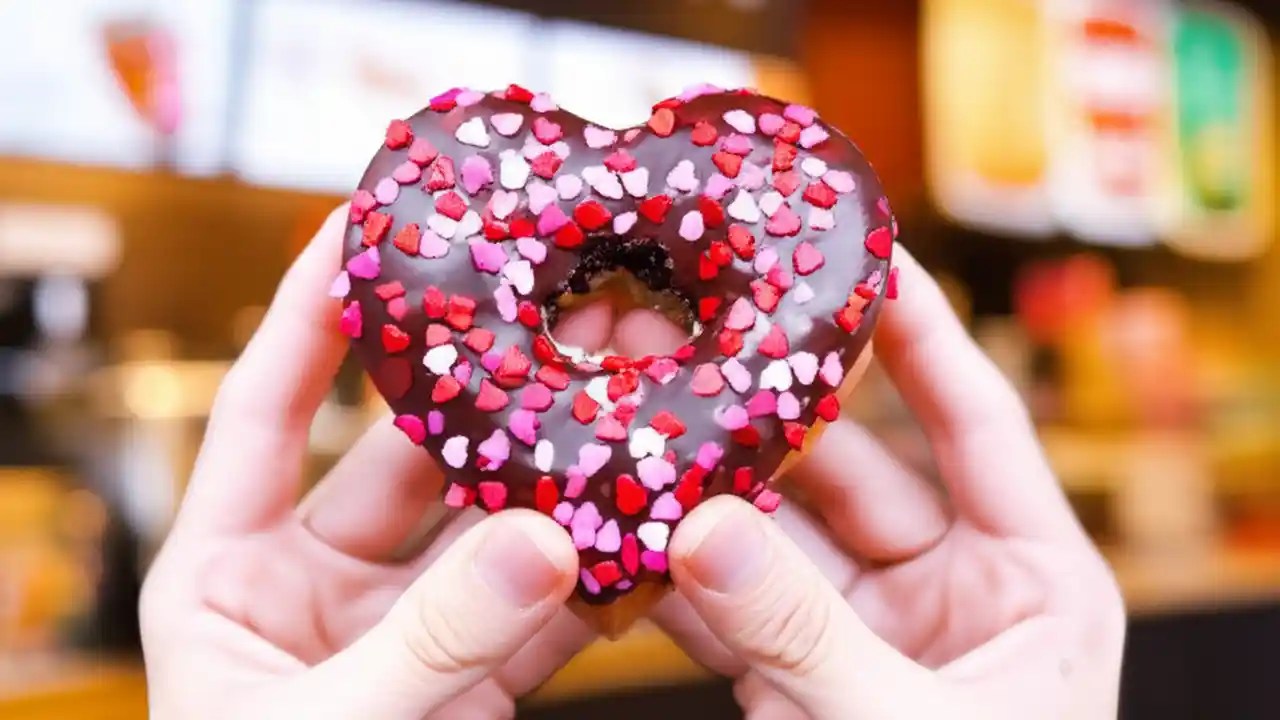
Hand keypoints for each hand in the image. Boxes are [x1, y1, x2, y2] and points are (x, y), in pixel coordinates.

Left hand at [141, 208, 597, 719]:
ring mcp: (397, 635)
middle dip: (489, 387)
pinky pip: (535, 616)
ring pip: (489, 530)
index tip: (374, 228)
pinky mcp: (465, 688)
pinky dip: (591, 577)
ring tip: (633, 397)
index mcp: (225, 578)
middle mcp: (310, 591)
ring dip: (557, 471)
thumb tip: (543, 539)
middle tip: (565, 313)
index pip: (267, 409)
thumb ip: (431, 642)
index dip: (314, 314)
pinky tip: (648, 526)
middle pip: (406, 457)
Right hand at [651, 249, 1125, 717]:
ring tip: (636, 405)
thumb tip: (700, 526)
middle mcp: (949, 590)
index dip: (924, 330)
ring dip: (706, 482)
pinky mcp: (796, 681)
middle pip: (851, 470)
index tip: (867, 249)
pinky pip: (729, 610)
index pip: (979, 422)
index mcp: (1031, 579)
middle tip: (694, 331)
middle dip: (767, 404)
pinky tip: (623, 524)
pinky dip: (673, 575)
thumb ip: (807, 633)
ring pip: (776, 536)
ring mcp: (865, 635)